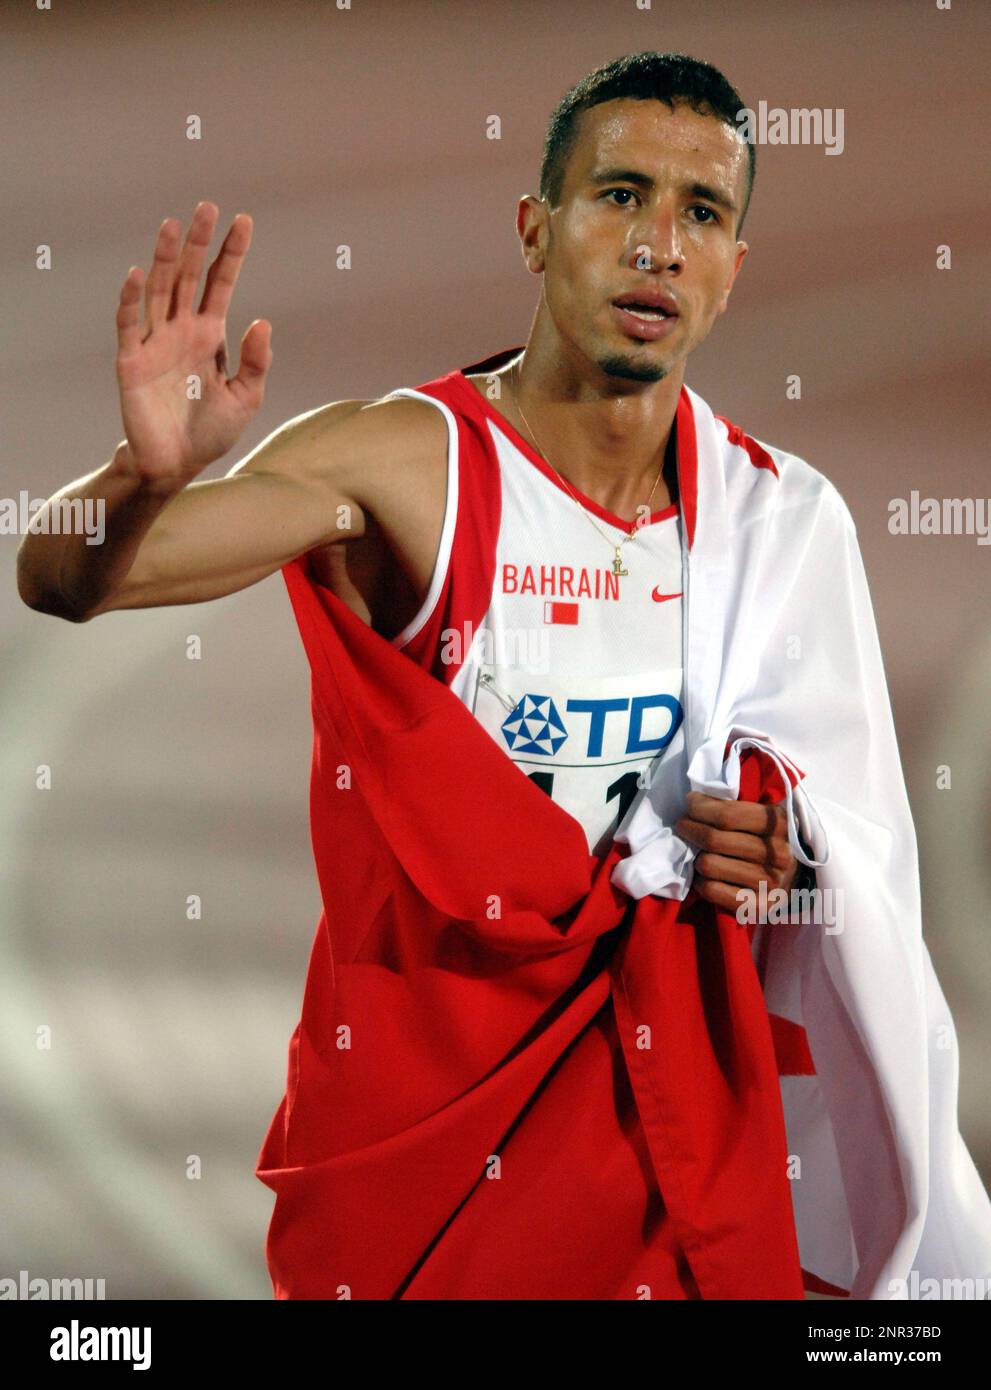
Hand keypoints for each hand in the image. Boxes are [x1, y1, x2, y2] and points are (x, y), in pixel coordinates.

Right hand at [114, 202, 272, 488]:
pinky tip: (139, 274)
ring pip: (160, 290)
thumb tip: (263, 321)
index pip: (220, 283)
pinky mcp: (132, 361)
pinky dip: (132, 300)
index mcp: (210, 335)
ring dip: (165, 258)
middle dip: (198, 242)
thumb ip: (255, 362)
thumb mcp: (245, 398)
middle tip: (207, 206)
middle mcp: (181, 330)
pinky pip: (129, 325)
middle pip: (189, 276)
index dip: (231, 254)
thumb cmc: (210, 431)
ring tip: (173, 225)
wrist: (176, 464)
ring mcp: (155, 342)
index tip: (244, 220)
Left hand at [674, 791, 797, 915]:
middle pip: (713, 839)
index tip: (690, 803)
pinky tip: (704, 876)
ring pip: (709, 865)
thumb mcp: (765, 813)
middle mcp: (777, 854)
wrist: (798, 876)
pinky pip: (713, 890)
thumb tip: (695, 799)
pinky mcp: (758, 906)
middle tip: (683, 826)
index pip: (727, 815)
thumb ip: (735, 804)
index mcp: (779, 824)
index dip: (700, 808)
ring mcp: (769, 882)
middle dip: (689, 829)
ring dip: (695, 857)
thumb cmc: (771, 837)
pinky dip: (700, 882)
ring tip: (697, 852)